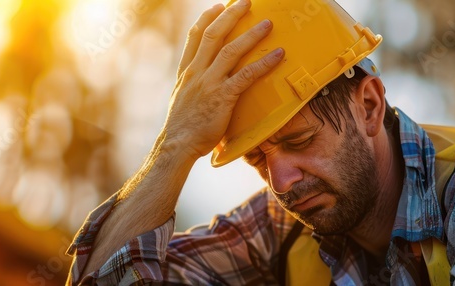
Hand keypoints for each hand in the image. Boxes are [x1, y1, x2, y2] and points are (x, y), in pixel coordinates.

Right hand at [160, 0, 283, 159]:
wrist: (176, 146)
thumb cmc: (181, 129)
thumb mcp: (182, 100)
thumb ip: (193, 88)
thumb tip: (203, 85)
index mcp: (186, 72)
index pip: (195, 37)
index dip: (207, 18)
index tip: (218, 6)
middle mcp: (196, 72)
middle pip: (214, 34)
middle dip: (231, 15)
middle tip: (246, 2)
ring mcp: (209, 83)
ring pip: (232, 50)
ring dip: (252, 34)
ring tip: (268, 24)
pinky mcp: (223, 97)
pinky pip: (246, 75)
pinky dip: (264, 63)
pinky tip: (278, 55)